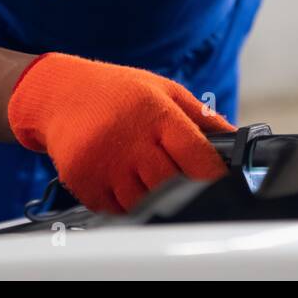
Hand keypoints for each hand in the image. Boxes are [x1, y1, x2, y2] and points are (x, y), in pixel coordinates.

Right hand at [7, 52, 234, 213]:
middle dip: (181, 185)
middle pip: (172, 184)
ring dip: (151, 195)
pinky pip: (115, 208)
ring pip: (144, 202)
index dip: (213, 174)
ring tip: (144, 171)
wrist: (60, 93)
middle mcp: (128, 138)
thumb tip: (236, 140)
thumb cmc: (115, 91)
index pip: (196, 154)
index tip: (221, 182)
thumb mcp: (163, 89)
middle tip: (180, 177)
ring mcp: (104, 162)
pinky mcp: (83, 180)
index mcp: (154, 113)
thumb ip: (201, 116)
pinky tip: (121, 177)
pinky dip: (124, 201)